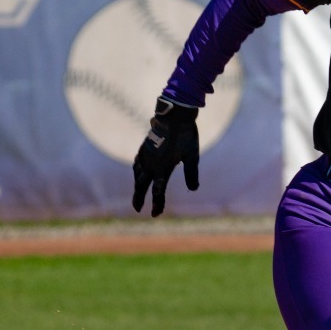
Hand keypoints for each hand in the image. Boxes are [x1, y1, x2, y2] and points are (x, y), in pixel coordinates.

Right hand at [130, 99, 199, 215]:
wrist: (174, 115)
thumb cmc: (185, 135)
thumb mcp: (192, 156)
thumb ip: (191, 173)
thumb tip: (193, 189)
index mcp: (163, 168)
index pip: (158, 191)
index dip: (157, 204)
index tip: (154, 214)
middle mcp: (151, 164)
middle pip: (141, 185)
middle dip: (139, 197)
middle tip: (137, 208)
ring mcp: (145, 155)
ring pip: (137, 174)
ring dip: (137, 184)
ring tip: (137, 192)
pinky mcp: (144, 147)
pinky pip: (137, 162)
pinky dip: (136, 170)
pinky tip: (137, 171)